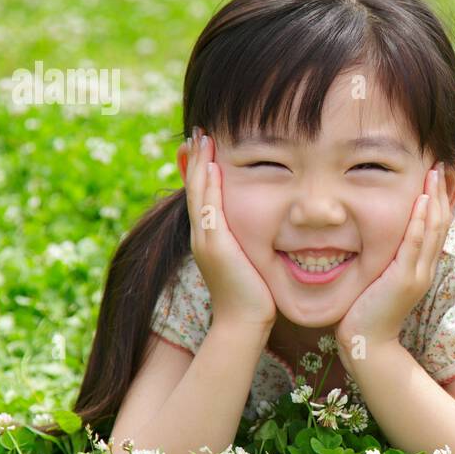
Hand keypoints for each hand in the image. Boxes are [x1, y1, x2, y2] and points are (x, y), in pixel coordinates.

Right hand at [179, 127, 276, 328]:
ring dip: (200, 162)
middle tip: (198, 131)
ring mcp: (205, 238)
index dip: (202, 170)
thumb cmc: (252, 297)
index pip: (203, 196)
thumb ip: (248, 245)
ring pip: (199, 192)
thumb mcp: (248, 263)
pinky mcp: (214, 243)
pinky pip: (208, 205)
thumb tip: (259, 235)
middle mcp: (201, 235)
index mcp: (209, 238)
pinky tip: (213, 162)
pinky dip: (208, 182)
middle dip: (197, 158)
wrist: (243, 323)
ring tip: (202, 136)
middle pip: (195, 188)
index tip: (205, 146)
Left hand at [336, 162, 452, 357]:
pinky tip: (422, 200)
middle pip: (441, 222)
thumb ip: (386, 256)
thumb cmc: (366, 310)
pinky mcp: (405, 279)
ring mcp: (418, 273)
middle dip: (442, 191)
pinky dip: (419, 221)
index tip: (438, 173)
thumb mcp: (381, 277)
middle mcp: (425, 267)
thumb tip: (380, 234)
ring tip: (434, 172)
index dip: (440, 198)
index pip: (436, 225)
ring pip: (433, 229)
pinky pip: (415, 244)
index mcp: (422, 265)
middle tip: (441, 163)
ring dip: (434, 198)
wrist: (367, 343)